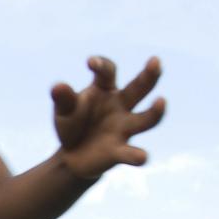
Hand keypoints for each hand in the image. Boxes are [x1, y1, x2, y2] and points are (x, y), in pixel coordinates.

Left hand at [51, 56, 165, 179]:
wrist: (72, 155)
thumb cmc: (72, 124)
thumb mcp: (64, 110)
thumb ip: (63, 99)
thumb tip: (57, 87)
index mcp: (104, 89)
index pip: (108, 72)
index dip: (101, 66)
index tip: (90, 63)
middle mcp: (120, 105)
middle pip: (139, 88)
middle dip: (149, 75)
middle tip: (156, 61)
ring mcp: (123, 128)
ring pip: (145, 119)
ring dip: (154, 112)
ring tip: (161, 101)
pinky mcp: (120, 151)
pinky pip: (130, 153)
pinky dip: (136, 156)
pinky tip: (142, 157)